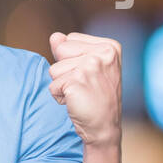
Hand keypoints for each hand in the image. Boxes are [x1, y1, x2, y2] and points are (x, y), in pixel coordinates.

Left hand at [48, 32, 122, 147]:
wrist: (104, 126)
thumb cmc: (96, 96)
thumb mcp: (87, 67)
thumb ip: (69, 49)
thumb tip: (54, 36)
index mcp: (110, 46)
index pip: (69, 39)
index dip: (71, 58)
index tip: (89, 74)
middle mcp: (103, 54)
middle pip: (60, 50)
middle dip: (64, 70)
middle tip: (83, 84)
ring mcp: (90, 67)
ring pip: (53, 69)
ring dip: (61, 84)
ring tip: (80, 93)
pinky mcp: (77, 81)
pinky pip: (52, 86)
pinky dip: (59, 96)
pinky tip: (76, 101)